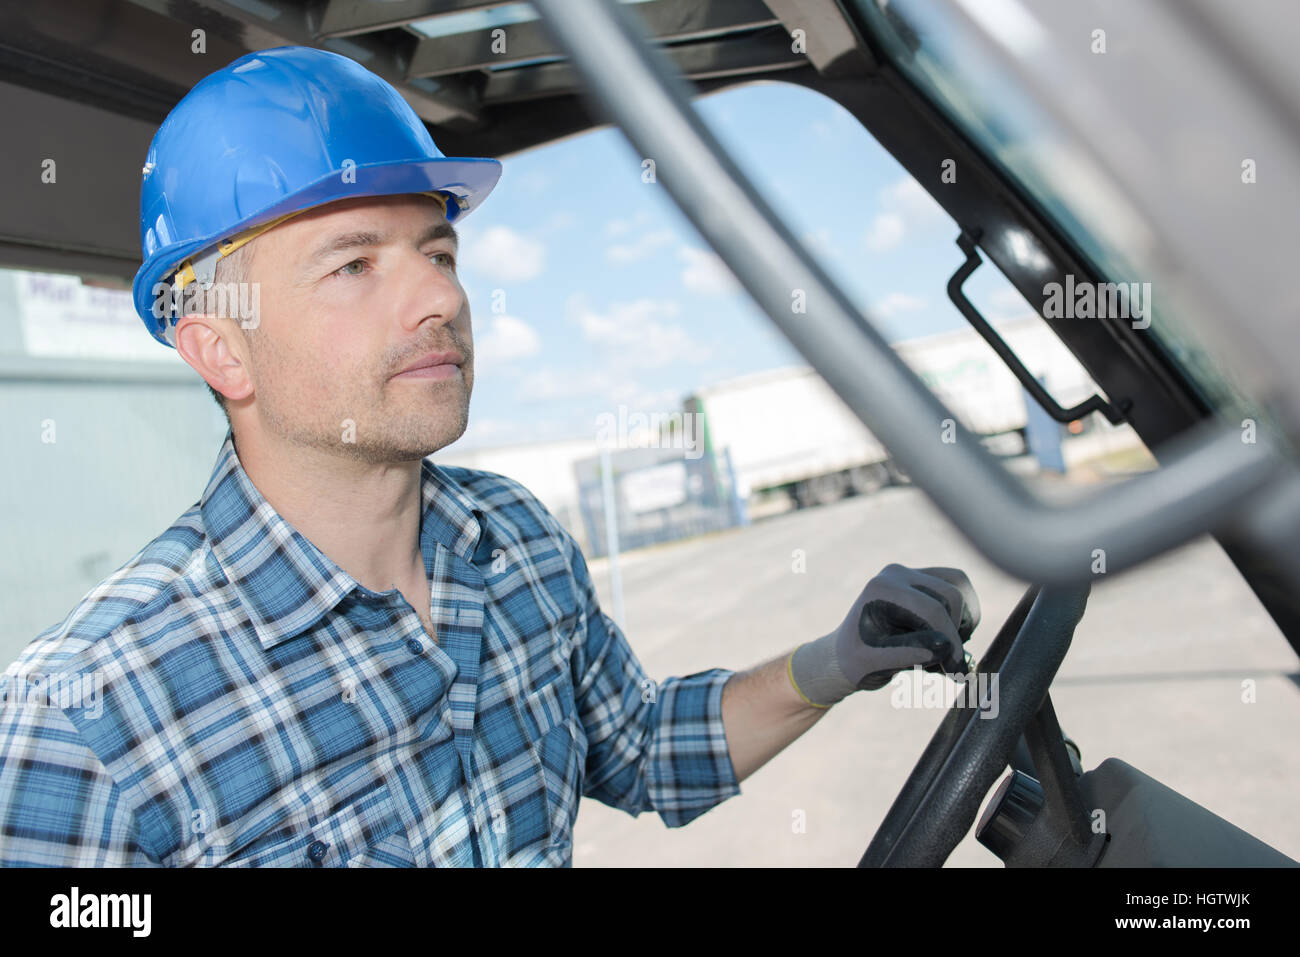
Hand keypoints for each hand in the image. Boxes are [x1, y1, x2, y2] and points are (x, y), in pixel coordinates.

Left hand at [788, 563, 980, 705]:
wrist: (847, 655)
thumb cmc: (858, 661)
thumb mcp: (878, 663)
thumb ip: (911, 652)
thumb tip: (947, 646)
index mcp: (882, 589)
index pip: (932, 611)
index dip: (951, 642)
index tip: (957, 671)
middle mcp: (896, 574)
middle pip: (951, 596)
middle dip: (955, 632)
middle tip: (946, 664)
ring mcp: (910, 574)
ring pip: (959, 587)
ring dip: (962, 621)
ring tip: (944, 649)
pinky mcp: (922, 579)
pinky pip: (957, 587)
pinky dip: (961, 613)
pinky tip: (945, 637)